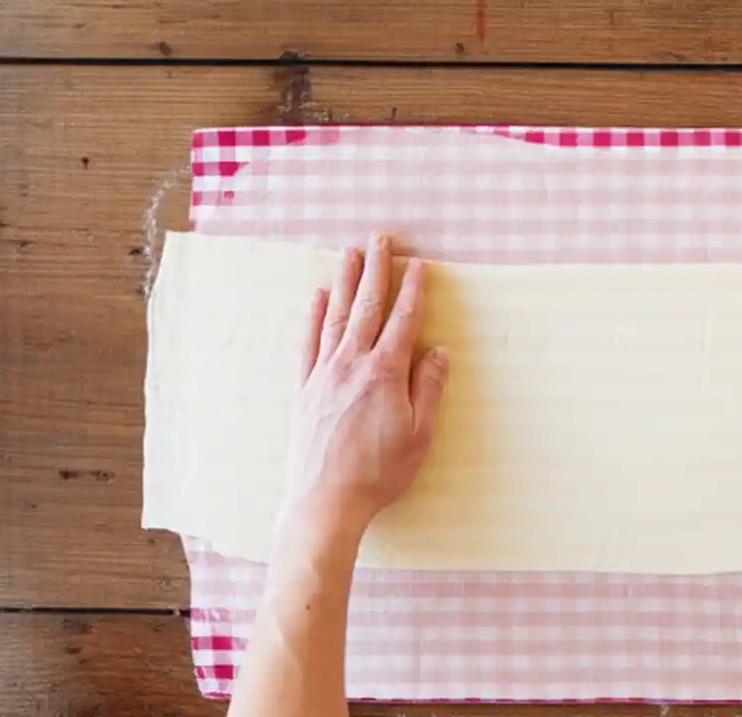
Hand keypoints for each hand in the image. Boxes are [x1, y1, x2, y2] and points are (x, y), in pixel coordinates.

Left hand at [284, 233, 449, 533]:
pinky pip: (308, 342)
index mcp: (385, 373)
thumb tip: (437, 352)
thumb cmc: (379, 473)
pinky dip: (313, 317)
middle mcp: (352, 365)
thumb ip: (428, 388)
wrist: (325, 502)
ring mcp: (324, 374)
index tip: (418, 265)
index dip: (413, 291)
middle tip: (380, 239)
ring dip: (344, 282)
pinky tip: (316, 297)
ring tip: (349, 254)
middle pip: (366, 307)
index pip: (403, 321)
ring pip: (335, 317)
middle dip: (375, 271)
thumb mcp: (419, 434)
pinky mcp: (304, 389)